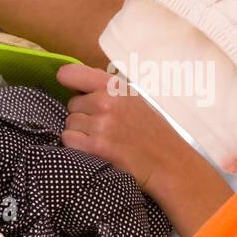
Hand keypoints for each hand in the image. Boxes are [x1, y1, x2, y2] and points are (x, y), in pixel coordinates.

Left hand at [56, 63, 180, 194]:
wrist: (168, 162)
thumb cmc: (150, 131)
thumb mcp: (132, 98)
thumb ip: (104, 87)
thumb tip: (72, 78)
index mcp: (114, 86)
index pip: (69, 74)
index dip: (69, 84)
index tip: (77, 93)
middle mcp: (106, 102)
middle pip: (71, 105)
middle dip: (83, 115)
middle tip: (105, 126)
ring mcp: (100, 124)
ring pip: (69, 124)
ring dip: (81, 133)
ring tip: (105, 139)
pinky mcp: (96, 147)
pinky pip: (68, 140)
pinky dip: (78, 147)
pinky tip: (98, 150)